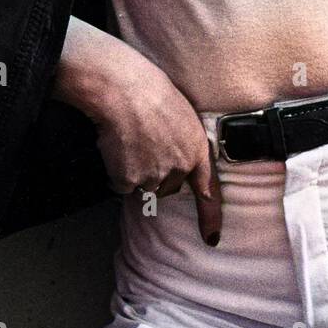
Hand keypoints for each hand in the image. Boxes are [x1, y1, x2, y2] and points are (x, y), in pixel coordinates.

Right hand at [52, 17, 221, 244]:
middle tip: (144, 143)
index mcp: (198, 148)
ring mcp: (155, 176)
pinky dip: (116, 170)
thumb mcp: (181, 115)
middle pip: (167, 186)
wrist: (123, 89)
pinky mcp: (130, 181)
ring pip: (142, 185)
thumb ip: (182, 142)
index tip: (212, 237)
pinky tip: (116, 146)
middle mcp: (179, 168)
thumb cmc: (150, 90)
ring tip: (129, 139)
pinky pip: (121, 183)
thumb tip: (171, 155)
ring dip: (134, 169)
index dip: (210, 217)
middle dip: (156, 171)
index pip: (208, 191)